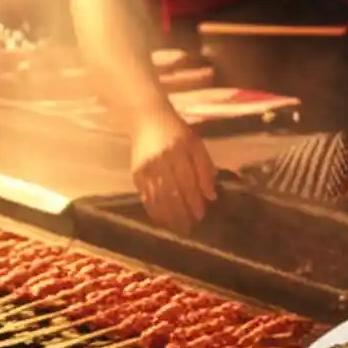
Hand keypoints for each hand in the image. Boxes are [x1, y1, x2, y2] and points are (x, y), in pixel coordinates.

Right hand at [131, 111, 216, 234]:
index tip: (201, 216)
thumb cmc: (177, 131)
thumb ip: (204, 168)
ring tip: (177, 228)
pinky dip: (153, 210)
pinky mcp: (136, 174)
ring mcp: (146, 169)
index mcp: (179, 152)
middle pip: (172, 193)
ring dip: (167, 216)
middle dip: (181, 214)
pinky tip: (162, 219)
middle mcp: (161, 161)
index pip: (188, 183)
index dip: (194, 201)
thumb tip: (211, 196)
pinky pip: (145, 196)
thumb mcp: (196, 144)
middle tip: (189, 228)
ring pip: (157, 198)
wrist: (147, 119)